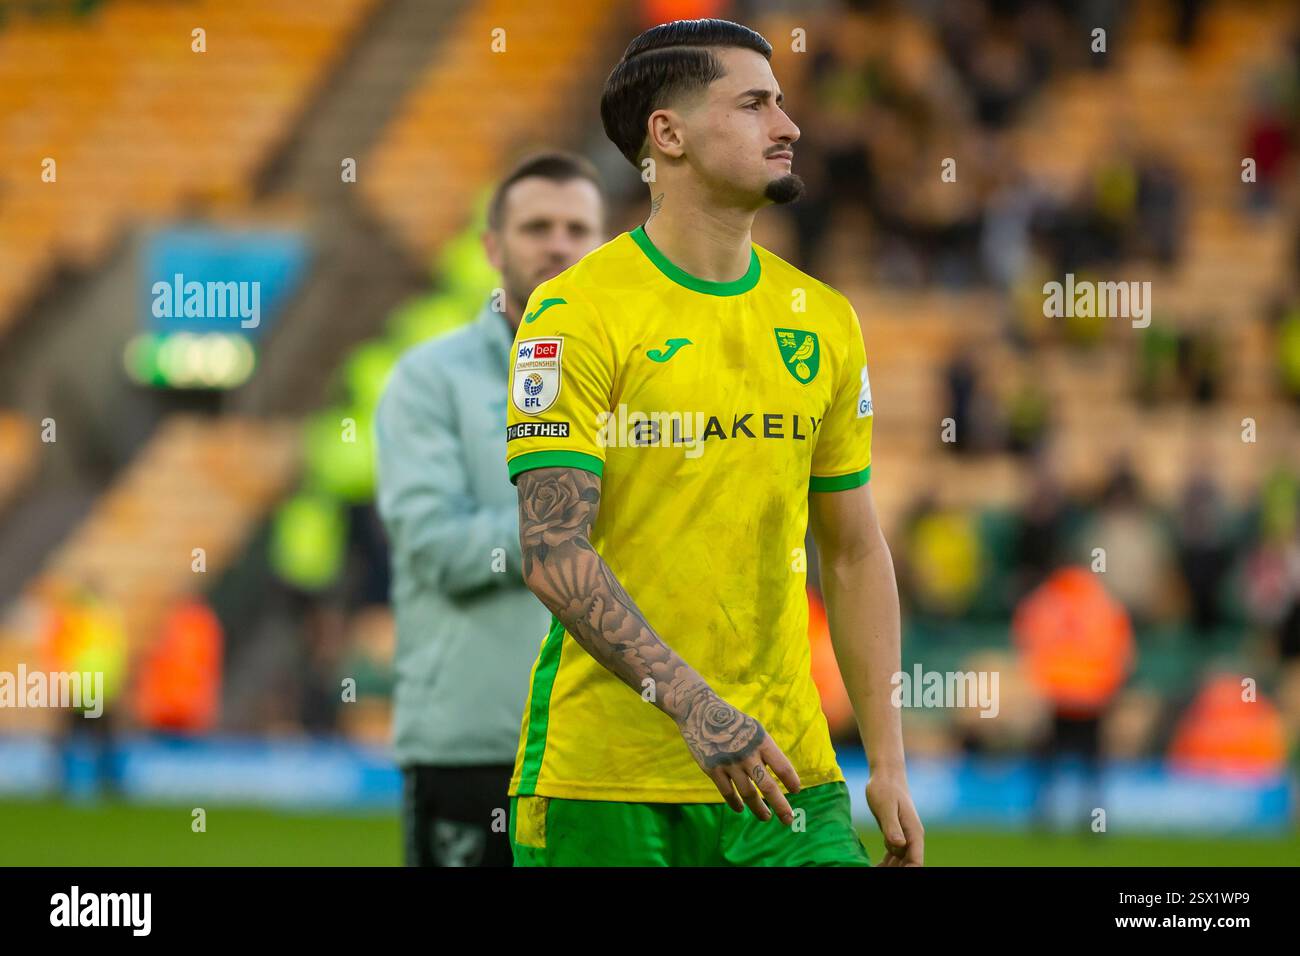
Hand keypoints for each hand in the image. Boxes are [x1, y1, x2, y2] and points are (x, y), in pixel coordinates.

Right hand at [676, 690, 801, 823]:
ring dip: (758, 808)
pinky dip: (735, 803)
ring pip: (748, 794)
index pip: (782, 766)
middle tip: (788, 819)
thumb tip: (780, 775)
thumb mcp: (753, 729)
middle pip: (768, 786)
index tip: (796, 791)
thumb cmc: (732, 722)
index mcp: (761, 741)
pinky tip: (741, 809)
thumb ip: (765, 750)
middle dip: (781, 806)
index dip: (791, 781)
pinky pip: (728, 793)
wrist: (700, 711)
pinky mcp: (713, 769)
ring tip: (766, 816)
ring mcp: (729, 763)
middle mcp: (747, 753)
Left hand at [866, 771, 923, 865]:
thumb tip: (900, 844)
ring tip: (871, 869)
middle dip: (896, 871)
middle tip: (875, 870)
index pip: (916, 862)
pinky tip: (875, 866)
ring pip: (900, 861)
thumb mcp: (886, 807)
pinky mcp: (895, 833)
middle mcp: (912, 837)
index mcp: (914, 833)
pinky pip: (893, 854)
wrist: (886, 774)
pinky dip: (886, 862)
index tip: (892, 875)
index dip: (907, 872)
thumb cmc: (885, 788)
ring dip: (890, 868)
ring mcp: (904, 836)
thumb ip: (892, 826)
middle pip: (908, 864)